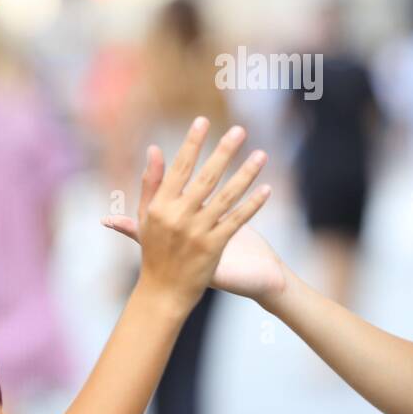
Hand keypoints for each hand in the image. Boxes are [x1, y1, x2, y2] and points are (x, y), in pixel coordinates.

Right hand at [112, 117, 270, 312]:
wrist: (164, 292)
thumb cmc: (154, 251)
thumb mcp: (146, 216)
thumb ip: (150, 182)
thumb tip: (153, 149)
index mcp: (160, 206)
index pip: (179, 168)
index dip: (192, 144)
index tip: (202, 122)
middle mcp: (178, 217)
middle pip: (206, 177)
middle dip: (224, 152)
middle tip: (240, 130)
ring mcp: (198, 232)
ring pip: (226, 197)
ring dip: (246, 174)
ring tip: (261, 154)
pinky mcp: (214, 247)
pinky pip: (237, 221)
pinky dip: (252, 205)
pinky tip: (266, 189)